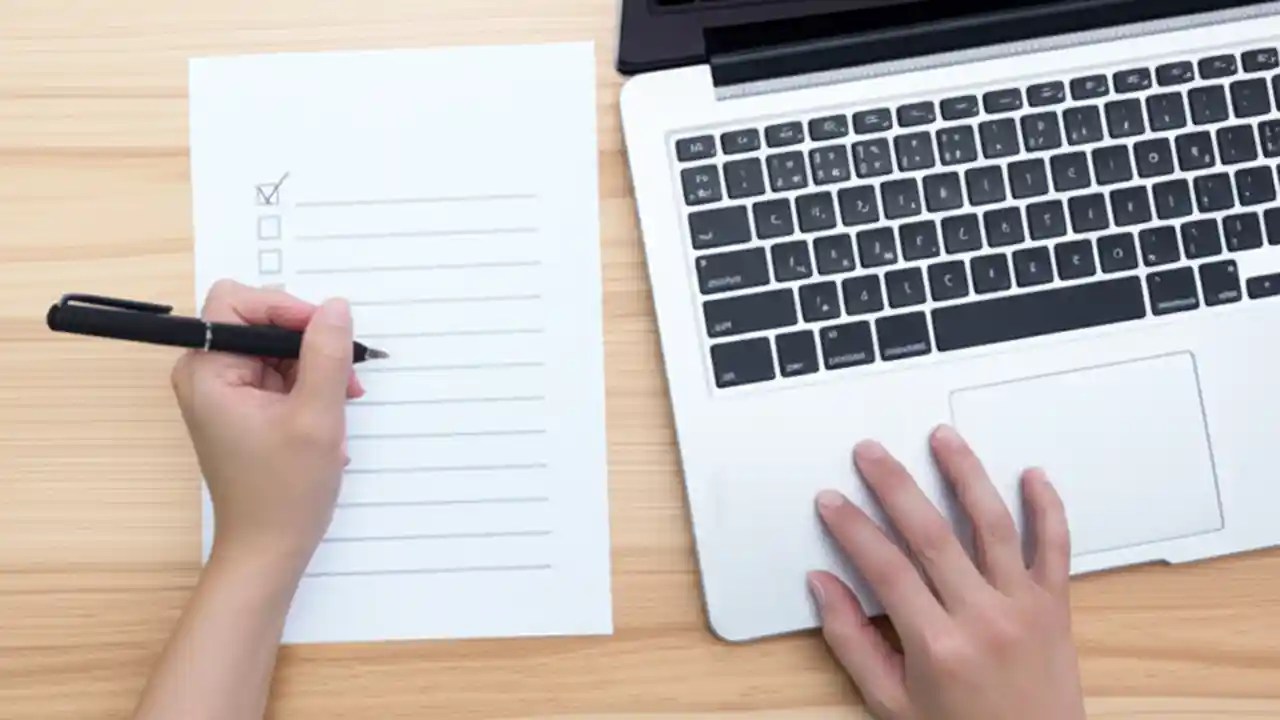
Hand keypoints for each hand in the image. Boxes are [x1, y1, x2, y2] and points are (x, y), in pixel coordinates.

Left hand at [170, 280, 363, 575]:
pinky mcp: (241, 408)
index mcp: (207, 373)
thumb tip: (336, 307)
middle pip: (258, 321)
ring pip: (275, 348)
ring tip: (342, 402)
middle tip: (344, 372)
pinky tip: (329, 416)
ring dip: (314, 366)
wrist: (268, 549)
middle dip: (307, 341)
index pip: (237, 303)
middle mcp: (206, 376)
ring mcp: (223, 393)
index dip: (285, 308)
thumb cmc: (284, 493)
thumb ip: (327, 355)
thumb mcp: (317, 417)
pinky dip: (309, 386)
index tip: (326, 332)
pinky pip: (278, 374)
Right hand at [808, 426, 1084, 719]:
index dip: (853, 529)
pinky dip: (1048, 508)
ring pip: (993, 525)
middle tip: (871, 452)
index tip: (832, 500)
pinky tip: (1033, 475)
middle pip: (931, 534)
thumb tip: (822, 585)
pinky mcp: (1055, 608)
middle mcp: (983, 618)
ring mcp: (1024, 608)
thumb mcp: (891, 702)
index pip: (885, 569)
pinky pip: (1056, 548)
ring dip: (966, 475)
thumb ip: (852, 641)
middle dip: (895, 485)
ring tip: (943, 438)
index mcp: (938, 646)